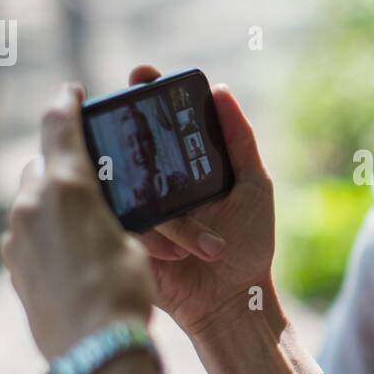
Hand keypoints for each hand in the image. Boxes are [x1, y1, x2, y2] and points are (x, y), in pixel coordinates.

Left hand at [0, 84, 154, 358]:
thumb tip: (87, 207)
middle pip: (42, 166)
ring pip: (31, 201)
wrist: (96, 354)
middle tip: (88, 163)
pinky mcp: (14, 270)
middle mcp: (30, 207)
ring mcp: (16, 241)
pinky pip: (28, 234)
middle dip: (61, 159)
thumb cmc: (125, 293)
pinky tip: (72, 248)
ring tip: (85, 212)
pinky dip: (46, 230)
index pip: (59, 126)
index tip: (72, 90)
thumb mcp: (133, 241)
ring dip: (52, 198)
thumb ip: (106, 212)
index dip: (67, 102)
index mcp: (65, 188)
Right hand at [125, 65, 278, 335]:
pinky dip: (154, 235)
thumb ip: (239, 141)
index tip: (143, 73)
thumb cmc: (248, 244)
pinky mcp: (124, 240)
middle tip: (126, 107)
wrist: (235, 300)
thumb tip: (222, 91)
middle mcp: (151, 182)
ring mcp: (134, 210)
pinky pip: (121, 224)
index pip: (156, 119)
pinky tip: (178, 250)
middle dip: (121, 123)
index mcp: (180, 165)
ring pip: (120, 182)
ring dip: (155, 199)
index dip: (145, 92)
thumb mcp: (254, 186)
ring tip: (195, 233)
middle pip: (124, 141)